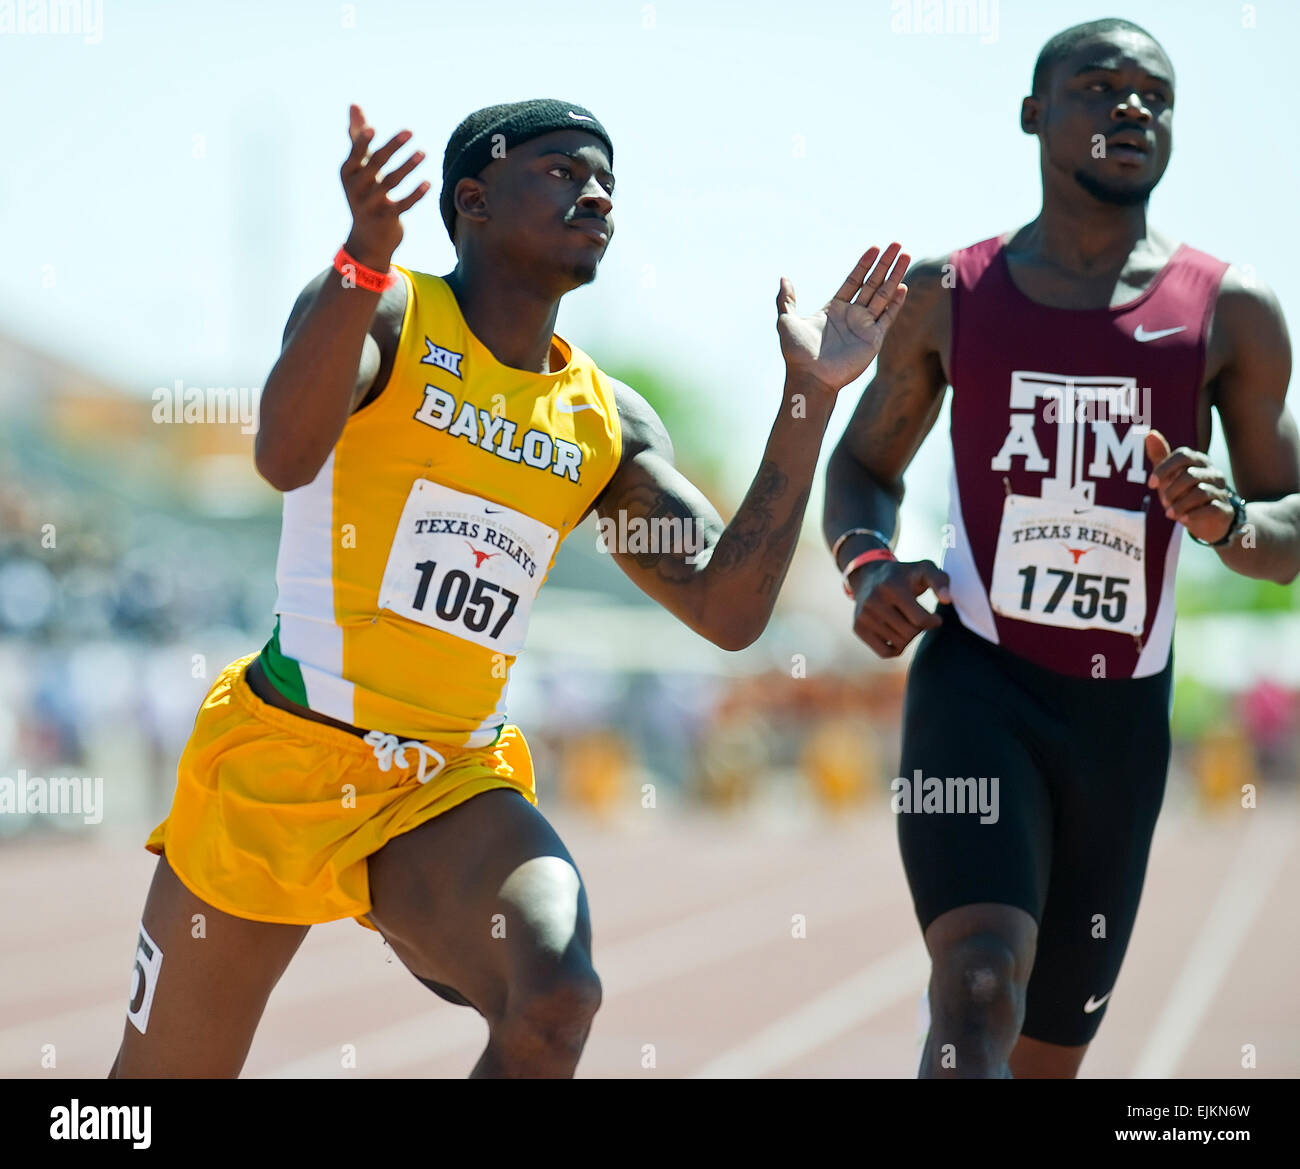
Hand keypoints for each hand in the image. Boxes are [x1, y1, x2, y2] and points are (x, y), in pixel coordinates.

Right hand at [339, 104, 430, 270]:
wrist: (368, 237)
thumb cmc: (364, 191)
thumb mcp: (358, 166)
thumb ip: (357, 136)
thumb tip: (354, 104)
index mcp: (347, 173)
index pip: (355, 153)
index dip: (363, 142)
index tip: (374, 128)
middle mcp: (355, 189)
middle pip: (375, 164)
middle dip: (393, 147)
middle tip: (410, 131)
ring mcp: (370, 205)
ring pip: (391, 183)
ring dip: (409, 166)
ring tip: (424, 152)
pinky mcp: (386, 219)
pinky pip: (403, 205)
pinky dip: (416, 194)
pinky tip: (429, 183)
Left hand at [776, 244, 908, 391]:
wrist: (810, 377)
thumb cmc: (797, 353)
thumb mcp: (786, 321)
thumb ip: (786, 299)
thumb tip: (784, 278)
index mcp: (834, 309)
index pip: (854, 281)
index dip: (864, 264)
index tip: (875, 248)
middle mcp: (851, 316)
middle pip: (872, 284)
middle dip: (884, 264)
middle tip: (896, 244)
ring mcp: (864, 327)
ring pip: (883, 296)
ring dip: (894, 276)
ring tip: (905, 256)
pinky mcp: (873, 339)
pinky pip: (887, 317)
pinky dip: (896, 302)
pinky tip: (903, 286)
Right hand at [850, 558, 950, 658]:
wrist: (869, 575)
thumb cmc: (904, 575)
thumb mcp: (924, 569)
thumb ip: (940, 580)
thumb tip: (946, 600)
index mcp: (892, 587)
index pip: (920, 619)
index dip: (933, 622)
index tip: (935, 618)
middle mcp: (874, 601)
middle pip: (910, 633)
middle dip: (920, 628)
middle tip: (918, 619)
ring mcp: (863, 615)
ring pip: (898, 644)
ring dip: (909, 637)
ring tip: (907, 624)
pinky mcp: (858, 627)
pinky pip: (884, 653)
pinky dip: (896, 648)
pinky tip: (897, 635)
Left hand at [1145, 430, 1234, 543]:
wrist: (1207, 520)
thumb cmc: (1183, 493)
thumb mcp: (1169, 476)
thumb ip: (1160, 456)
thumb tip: (1150, 434)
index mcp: (1199, 461)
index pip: (1183, 456)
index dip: (1164, 469)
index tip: (1151, 484)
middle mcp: (1212, 473)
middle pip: (1190, 476)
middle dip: (1172, 491)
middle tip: (1164, 502)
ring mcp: (1221, 490)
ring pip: (1200, 493)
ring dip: (1180, 505)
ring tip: (1170, 514)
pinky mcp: (1224, 508)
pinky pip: (1210, 509)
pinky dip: (1193, 515)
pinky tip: (1183, 519)